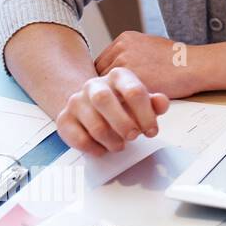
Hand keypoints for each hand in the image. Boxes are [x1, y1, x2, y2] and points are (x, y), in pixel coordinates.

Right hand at [55, 66, 170, 156]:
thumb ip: (155, 103)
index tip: (152, 131)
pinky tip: (103, 149)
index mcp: (118, 76)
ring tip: (120, 145)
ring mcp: (76, 101)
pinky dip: (93, 148)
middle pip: (104, 100)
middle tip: (134, 136)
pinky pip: (77, 137)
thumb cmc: (122, 103)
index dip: (145, 114)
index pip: (133, 91)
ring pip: (92, 122)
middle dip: (123, 123)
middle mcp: (94, 85)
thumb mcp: (142, 101)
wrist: (92, 104)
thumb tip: (161, 102)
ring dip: (110, 139)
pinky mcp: (64, 119)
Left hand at [94, 31, 205, 97]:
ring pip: (105, 86)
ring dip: (110, 97)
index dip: (106, 78)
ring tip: (118, 108)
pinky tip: (126, 110)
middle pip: (100, 72)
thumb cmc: (180, 60)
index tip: (113, 89)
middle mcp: (121, 48)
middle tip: (112, 100)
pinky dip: (119, 104)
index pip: (103, 61)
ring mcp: (124, 63)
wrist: (195, 65)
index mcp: (125, 39)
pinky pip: (116, 96)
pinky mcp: (131, 80)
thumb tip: (124, 67)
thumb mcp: (153, 46)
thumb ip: (134, 54)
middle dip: (105, 87)